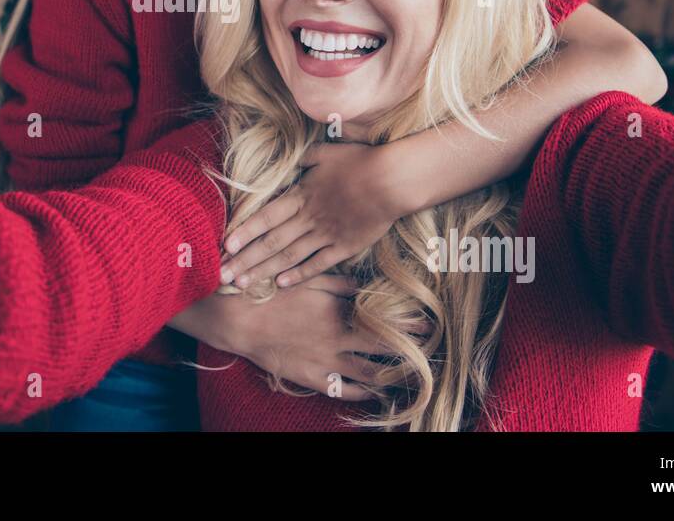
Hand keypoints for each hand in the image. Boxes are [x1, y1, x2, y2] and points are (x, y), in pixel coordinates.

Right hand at [211, 274, 411, 400]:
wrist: (242, 320)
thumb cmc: (276, 294)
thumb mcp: (310, 280)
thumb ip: (342, 283)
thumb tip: (368, 285)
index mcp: (341, 311)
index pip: (384, 319)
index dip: (409, 323)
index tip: (429, 324)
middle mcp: (339, 337)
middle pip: (384, 347)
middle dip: (410, 349)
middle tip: (431, 352)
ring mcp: (327, 361)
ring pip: (371, 373)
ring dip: (393, 374)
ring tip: (413, 376)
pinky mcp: (313, 377)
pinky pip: (344, 390)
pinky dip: (363, 393)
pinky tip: (376, 392)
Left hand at [221, 141, 414, 289]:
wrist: (392, 180)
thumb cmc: (359, 162)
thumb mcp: (325, 152)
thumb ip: (303, 159)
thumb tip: (289, 159)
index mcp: (301, 194)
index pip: (265, 216)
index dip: (244, 231)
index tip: (225, 245)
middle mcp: (309, 217)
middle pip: (270, 241)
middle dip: (244, 259)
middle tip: (223, 274)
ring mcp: (326, 234)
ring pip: (288, 256)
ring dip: (263, 270)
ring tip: (243, 282)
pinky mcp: (344, 247)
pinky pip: (317, 263)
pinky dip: (298, 274)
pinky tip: (280, 283)